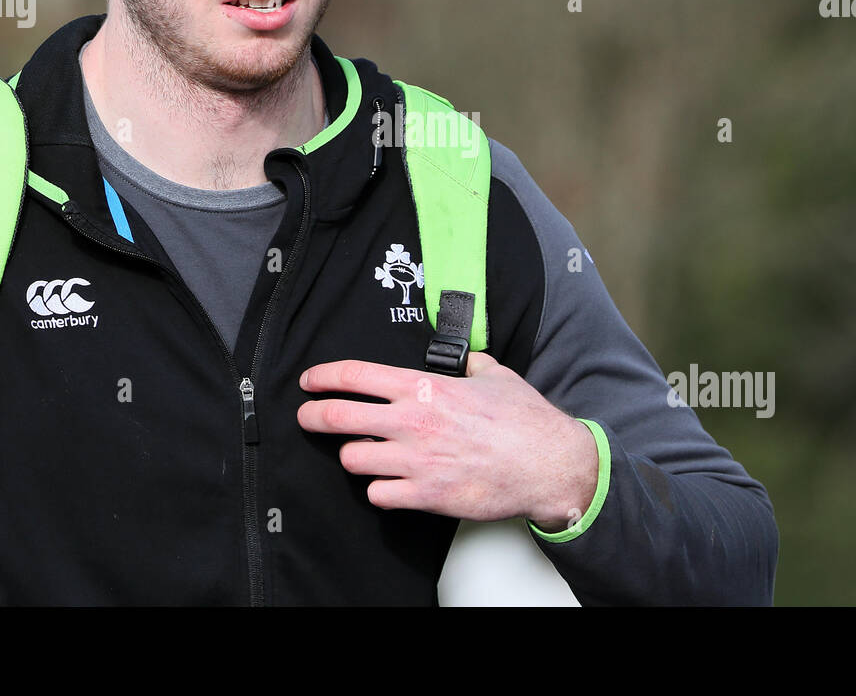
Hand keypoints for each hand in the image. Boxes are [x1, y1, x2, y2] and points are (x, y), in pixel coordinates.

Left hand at [296, 352, 598, 528]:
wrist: (547, 465)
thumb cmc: (525, 421)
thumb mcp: (496, 375)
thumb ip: (471, 365)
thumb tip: (465, 360)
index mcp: (424, 388)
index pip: (356, 375)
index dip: (324, 376)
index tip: (310, 381)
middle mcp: (412, 422)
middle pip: (338, 416)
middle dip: (314, 416)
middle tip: (307, 417)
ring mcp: (415, 461)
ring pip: (353, 459)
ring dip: (355, 456)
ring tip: (363, 454)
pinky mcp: (425, 495)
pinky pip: (377, 494)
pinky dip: (379, 490)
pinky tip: (389, 484)